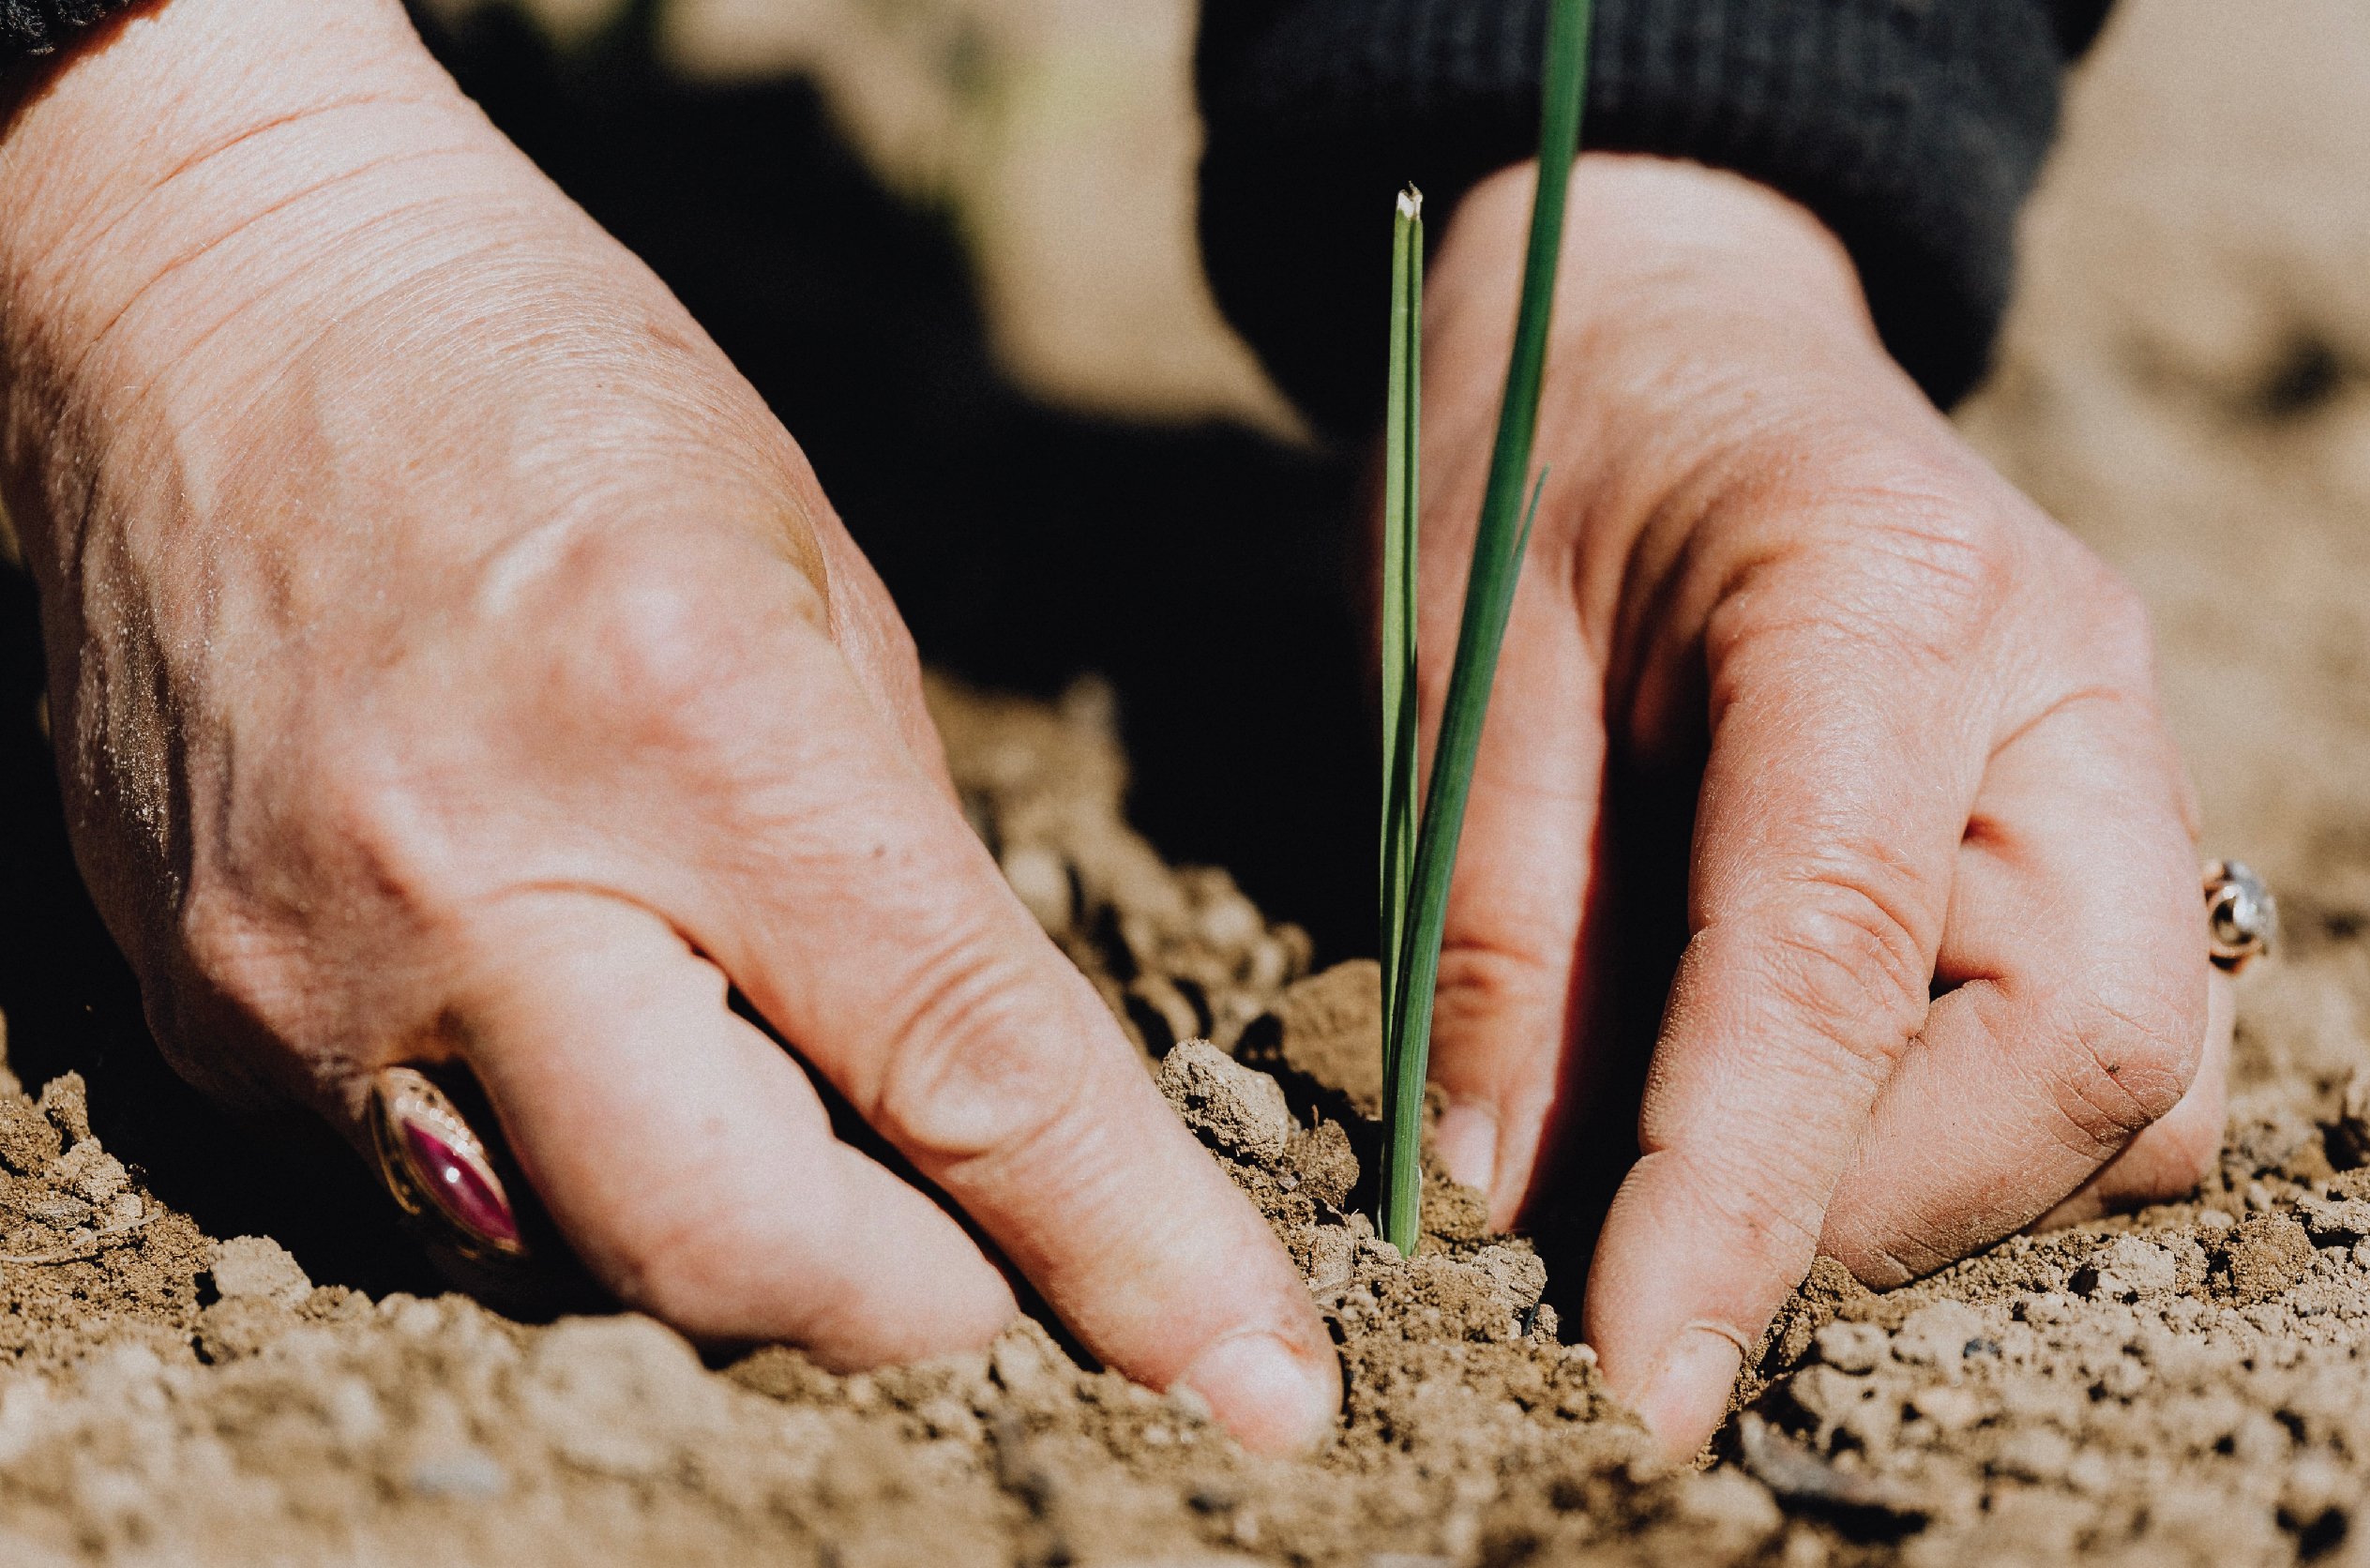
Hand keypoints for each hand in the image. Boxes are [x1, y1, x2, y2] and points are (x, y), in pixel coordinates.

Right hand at [0, 0, 1333, 1449]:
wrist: (206, 299)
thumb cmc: (550, 392)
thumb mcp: (813, 582)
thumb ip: (902, 861)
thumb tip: (985, 1094)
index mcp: (695, 729)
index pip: (961, 1073)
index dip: (1131, 1254)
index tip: (1257, 1386)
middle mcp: (479, 887)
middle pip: (743, 1256)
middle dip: (917, 1302)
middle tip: (994, 1260)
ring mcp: (306, 976)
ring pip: (581, 1262)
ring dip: (737, 1236)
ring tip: (777, 1093)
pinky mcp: (200, 1016)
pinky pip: (428, 1190)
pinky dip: (559, 1160)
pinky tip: (585, 1019)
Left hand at [1412, 156, 2229, 1457]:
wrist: (1678, 322)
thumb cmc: (1545, 454)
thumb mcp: (1459, 653)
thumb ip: (1492, 918)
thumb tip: (1510, 1200)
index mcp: (1884, 590)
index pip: (1842, 957)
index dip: (1742, 1198)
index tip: (1641, 1375)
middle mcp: (2069, 675)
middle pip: (2093, 1048)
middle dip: (1881, 1208)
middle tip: (1669, 1237)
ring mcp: (2127, 750)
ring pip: (2145, 1081)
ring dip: (1942, 1184)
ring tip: (1729, 1146)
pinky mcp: (2122, 823)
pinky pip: (2122, 1049)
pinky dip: (1979, 1129)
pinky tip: (1817, 1080)